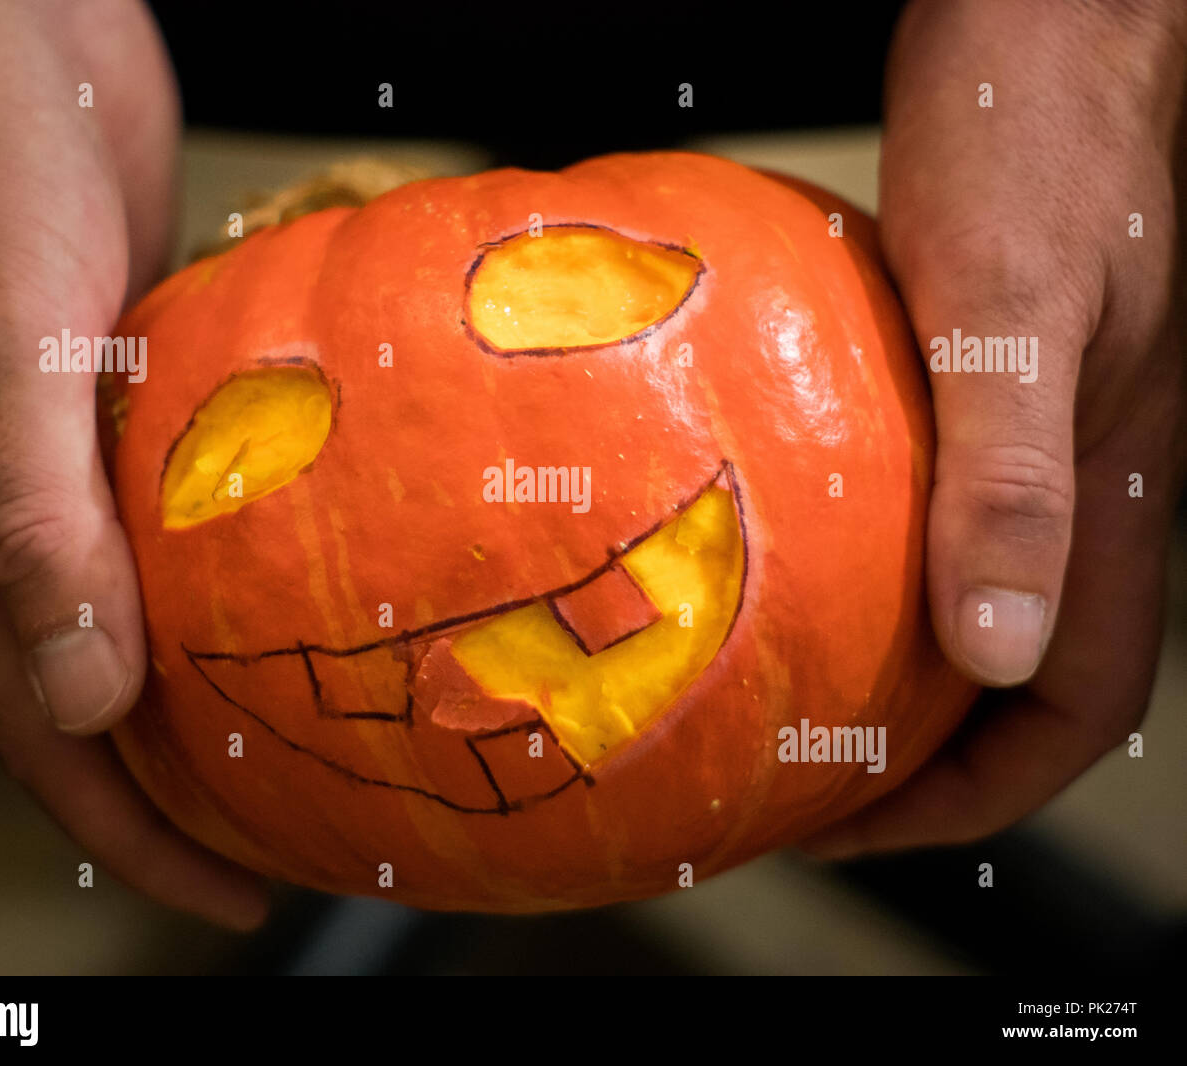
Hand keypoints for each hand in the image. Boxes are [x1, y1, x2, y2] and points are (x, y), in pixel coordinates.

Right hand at [0, 0, 266, 927]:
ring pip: (154, 603)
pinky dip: (245, 564)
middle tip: (297, 841)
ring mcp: (79, 453)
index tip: (234, 898)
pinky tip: (311, 581)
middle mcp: (17, 507)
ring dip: (223, 676)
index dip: (137, 830)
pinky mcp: (134, 394)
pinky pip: (192, 512)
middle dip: (194, 781)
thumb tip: (89, 697)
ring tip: (316, 735)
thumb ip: (30, 519)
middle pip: (111, 687)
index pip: (54, 725)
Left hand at [805, 0, 1185, 856]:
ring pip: (964, 596)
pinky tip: (775, 555)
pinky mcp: (967, 382)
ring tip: (775, 696)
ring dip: (883, 662)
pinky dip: (859, 558)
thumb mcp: (1014, 314)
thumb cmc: (1038, 144)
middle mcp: (1076, 483)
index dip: (981, 792)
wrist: (1038, 26)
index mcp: (1116, 494)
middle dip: (918, 756)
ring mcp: (1022, 435)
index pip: (1076, 705)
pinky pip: (920, 508)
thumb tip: (993, 650)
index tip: (861, 827)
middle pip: (1013, 676)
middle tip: (794, 786)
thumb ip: (1014, 476)